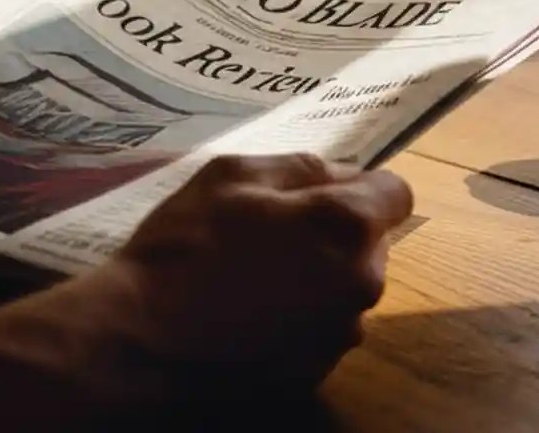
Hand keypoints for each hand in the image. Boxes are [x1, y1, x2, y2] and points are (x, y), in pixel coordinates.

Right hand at [108, 153, 412, 392]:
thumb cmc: (186, 248)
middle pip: (371, 244)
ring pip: (347, 289)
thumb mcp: (232, 176)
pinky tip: (251, 316)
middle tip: (272, 236)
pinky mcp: (319, 371)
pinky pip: (323, 329)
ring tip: (255, 279)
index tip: (316, 198)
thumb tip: (342, 174)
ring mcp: (342, 333)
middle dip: (335, 235)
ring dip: (318, 279)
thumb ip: (301, 166)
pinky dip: (299, 319)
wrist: (142, 342)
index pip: (395, 193)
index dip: (358, 188)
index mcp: (348, 225)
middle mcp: (362, 282)